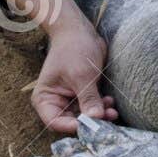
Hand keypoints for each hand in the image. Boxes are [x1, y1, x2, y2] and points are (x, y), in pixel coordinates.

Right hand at [31, 16, 117, 133]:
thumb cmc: (74, 49)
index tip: (91, 124)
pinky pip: (92, 107)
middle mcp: (56, 102)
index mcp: (45, 99)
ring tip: (112, 109)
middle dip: (90, 121)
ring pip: (85, 116)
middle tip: (107, 119)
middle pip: (71, 121)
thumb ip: (88, 98)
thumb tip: (97, 119)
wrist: (79, 30)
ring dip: (99, 115)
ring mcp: (70, 98)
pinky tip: (110, 102)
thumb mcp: (81, 75)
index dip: (72, 126)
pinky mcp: (83, 94)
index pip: (55, 122)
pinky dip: (101, 107)